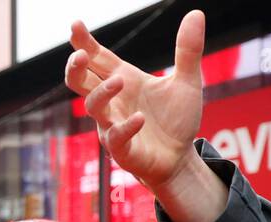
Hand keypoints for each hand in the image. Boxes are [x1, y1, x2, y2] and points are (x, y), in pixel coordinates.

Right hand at [67, 11, 224, 221]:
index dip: (84, 42)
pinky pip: (115, 137)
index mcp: (123, 80)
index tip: (75, 25)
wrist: (180, 158)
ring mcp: (112, 125)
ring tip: (119, 81)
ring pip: (93, 107)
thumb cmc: (176, 120)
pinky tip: (139, 118)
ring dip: (102, 93)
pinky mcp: (122, 149)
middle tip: (79, 55)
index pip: (98, 58)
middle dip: (76, 68)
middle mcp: (113, 102)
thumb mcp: (187, 81)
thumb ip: (188, 51)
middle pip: (81, 82)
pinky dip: (126, 127)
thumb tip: (195, 13)